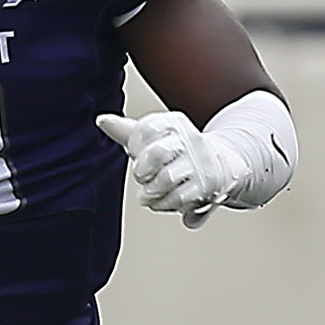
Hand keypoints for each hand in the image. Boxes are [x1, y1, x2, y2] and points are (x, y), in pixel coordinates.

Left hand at [97, 109, 244, 227]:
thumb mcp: (154, 138)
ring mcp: (199, 163)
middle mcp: (189, 139)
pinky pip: (178, 198)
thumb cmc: (178, 152)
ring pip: (166, 179)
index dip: (136, 148)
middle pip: (157, 153)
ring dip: (151, 192)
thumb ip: (127, 131)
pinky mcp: (206, 185)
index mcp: (173, 123)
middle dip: (143, 171)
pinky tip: (161, 202)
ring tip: (148, 195)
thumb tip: (102, 120)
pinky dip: (164, 204)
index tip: (138, 155)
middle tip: (142, 177)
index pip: (145, 130)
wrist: (222, 165)